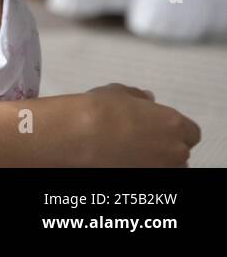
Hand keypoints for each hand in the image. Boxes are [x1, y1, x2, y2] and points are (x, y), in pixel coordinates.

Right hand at [77, 83, 199, 165]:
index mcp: (174, 124)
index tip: (160, 124)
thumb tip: (147, 99)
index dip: (175, 128)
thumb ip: (138, 96)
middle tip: (144, 137)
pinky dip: (143, 167)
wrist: (81, 135)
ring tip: (133, 150)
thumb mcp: (118, 92)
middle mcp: (174, 149)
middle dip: (167, 144)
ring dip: (158, 159)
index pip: (191, 132)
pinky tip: (125, 159)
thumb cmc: (100, 111)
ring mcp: (161, 168)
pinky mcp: (146, 179)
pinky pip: (153, 173)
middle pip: (181, 150)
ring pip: (169, 166)